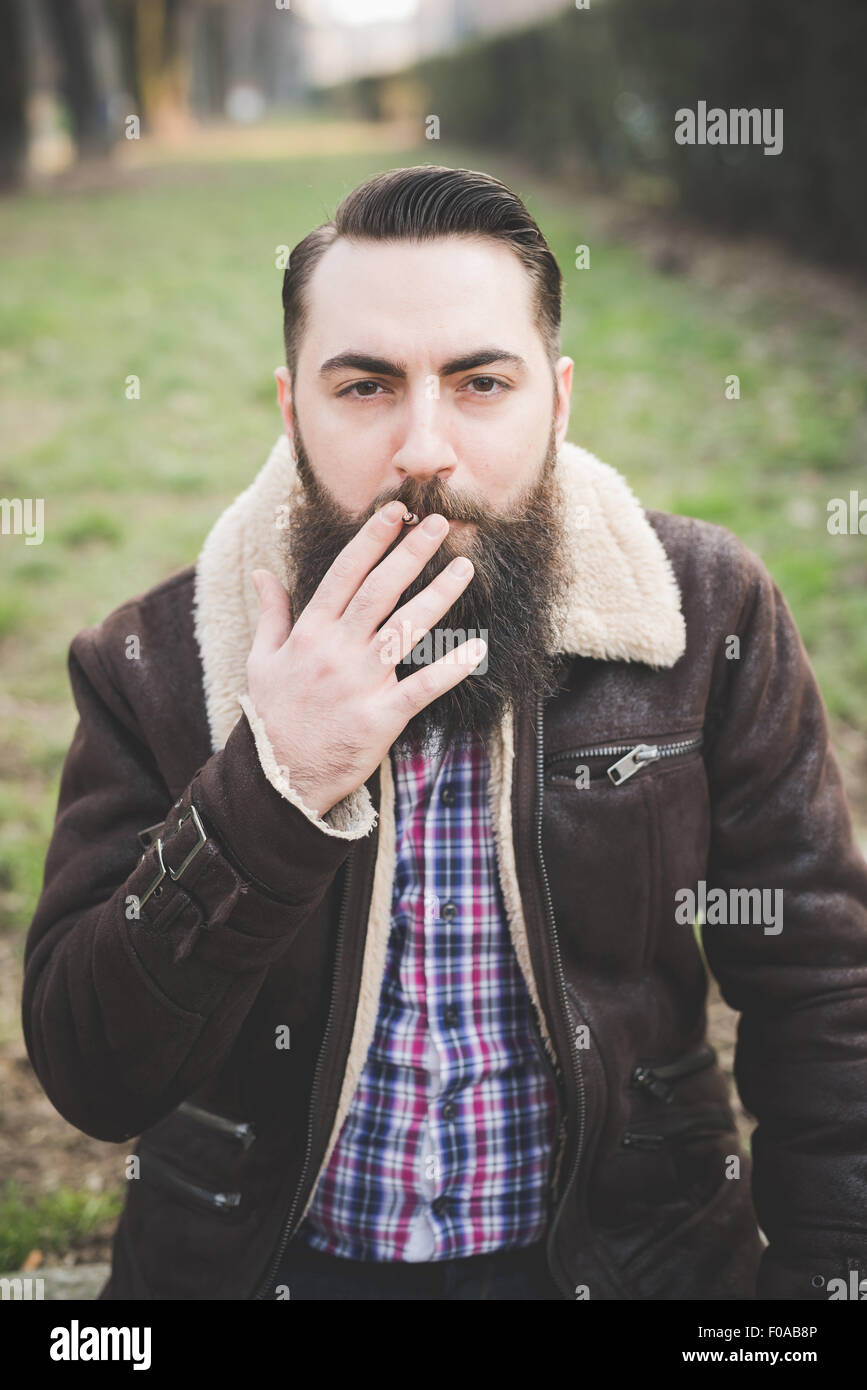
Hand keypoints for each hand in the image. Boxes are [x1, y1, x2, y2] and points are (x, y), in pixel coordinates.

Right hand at [246, 500, 485, 816]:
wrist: (280, 776)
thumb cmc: (274, 716)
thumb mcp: (262, 660)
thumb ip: (271, 613)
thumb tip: (262, 572)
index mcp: (309, 633)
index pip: (344, 575)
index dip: (371, 540)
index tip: (395, 512)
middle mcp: (336, 651)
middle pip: (379, 592)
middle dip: (410, 553)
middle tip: (439, 523)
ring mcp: (360, 683)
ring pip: (405, 629)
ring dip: (437, 596)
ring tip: (463, 567)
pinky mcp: (381, 717)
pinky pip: (422, 688)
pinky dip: (450, 669)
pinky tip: (476, 648)